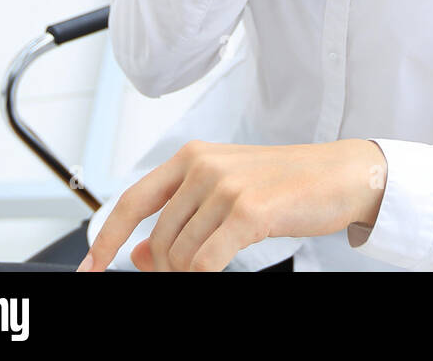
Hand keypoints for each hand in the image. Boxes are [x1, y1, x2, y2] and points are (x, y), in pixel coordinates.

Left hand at [77, 138, 386, 271]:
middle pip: (157, 241)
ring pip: (179, 257)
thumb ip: (180, 216)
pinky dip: (206, 276)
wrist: (342, 174)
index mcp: (193, 155)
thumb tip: (134, 254)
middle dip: (166, 269)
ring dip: (193, 272)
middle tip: (194, 271)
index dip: (105, 239)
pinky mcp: (247, 210)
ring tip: (221, 262)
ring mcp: (225, 187)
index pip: (132, 201)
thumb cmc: (289, 182)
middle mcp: (204, 165)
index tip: (90, 269)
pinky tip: (220, 270)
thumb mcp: (228, 191)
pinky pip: (205, 264)